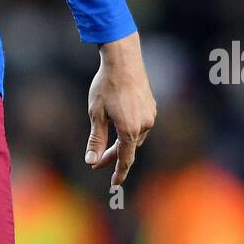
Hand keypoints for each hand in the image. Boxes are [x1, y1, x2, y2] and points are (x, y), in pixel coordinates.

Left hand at [86, 32, 155, 186]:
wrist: (123, 60)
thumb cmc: (106, 86)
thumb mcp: (96, 114)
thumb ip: (96, 140)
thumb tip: (92, 161)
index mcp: (130, 130)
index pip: (125, 159)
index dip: (119, 173)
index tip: (114, 184)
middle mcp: (144, 125)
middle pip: (129, 148)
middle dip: (113, 156)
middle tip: (97, 161)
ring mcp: (150, 115)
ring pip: (135, 137)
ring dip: (122, 142)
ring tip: (107, 143)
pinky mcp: (151, 106)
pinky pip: (141, 124)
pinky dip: (129, 130)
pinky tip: (119, 124)